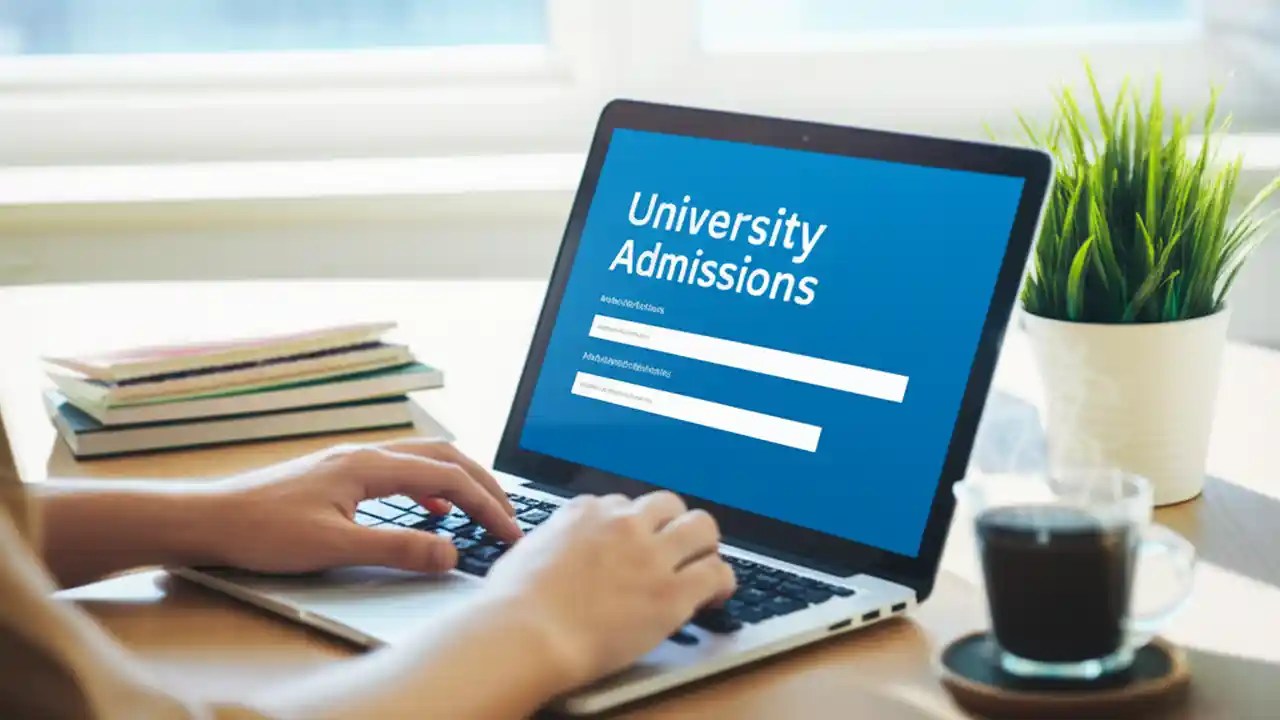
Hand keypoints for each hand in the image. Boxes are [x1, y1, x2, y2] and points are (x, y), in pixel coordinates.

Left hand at [198, 440, 520, 573]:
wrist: (209, 519)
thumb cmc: (262, 530)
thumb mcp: (334, 547)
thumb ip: (396, 549)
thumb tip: (449, 551)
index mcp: (369, 464)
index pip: (448, 476)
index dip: (485, 504)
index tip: (508, 532)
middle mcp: (365, 453)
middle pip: (444, 458)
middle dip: (483, 486)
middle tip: (509, 517)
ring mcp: (352, 462)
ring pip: (424, 461)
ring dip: (459, 481)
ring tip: (482, 509)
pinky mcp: (340, 476)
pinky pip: (401, 471)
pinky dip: (430, 485)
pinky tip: (431, 507)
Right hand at [486, 491, 736, 689]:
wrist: (526, 634)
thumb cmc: (512, 606)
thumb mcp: (524, 554)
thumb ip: (550, 545)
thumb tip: (553, 552)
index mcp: (583, 513)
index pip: (620, 505)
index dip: (630, 528)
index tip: (632, 546)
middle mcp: (622, 525)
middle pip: (667, 504)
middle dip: (672, 525)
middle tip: (673, 550)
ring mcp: (651, 556)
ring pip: (701, 527)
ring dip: (704, 545)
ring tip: (702, 565)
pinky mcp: (673, 592)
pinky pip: (717, 572)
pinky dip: (722, 582)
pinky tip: (716, 595)